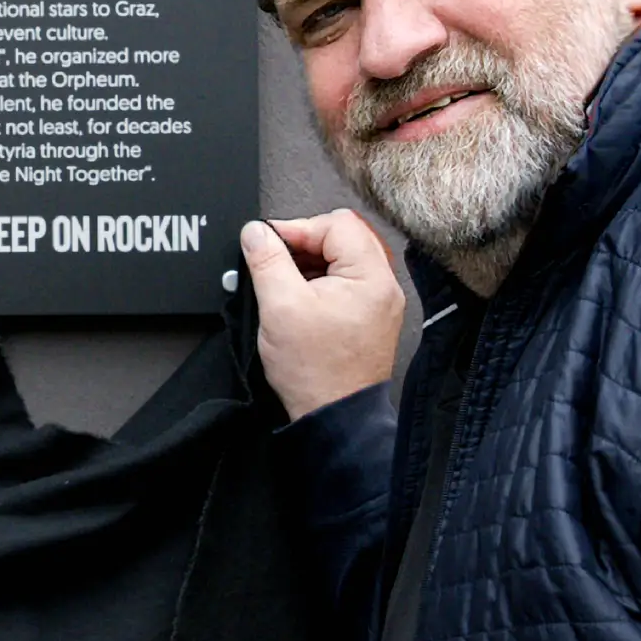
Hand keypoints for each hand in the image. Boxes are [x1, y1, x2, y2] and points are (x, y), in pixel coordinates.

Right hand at [243, 211, 403, 420]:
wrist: (334, 417)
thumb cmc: (315, 372)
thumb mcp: (280, 306)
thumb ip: (267, 260)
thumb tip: (256, 231)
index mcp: (371, 277)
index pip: (336, 224)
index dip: (297, 228)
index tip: (269, 242)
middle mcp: (383, 286)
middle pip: (343, 237)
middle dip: (304, 244)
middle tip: (275, 259)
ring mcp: (379, 303)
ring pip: (343, 259)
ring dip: (310, 264)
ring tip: (284, 283)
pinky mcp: (369, 319)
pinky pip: (345, 283)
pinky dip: (319, 282)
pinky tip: (298, 299)